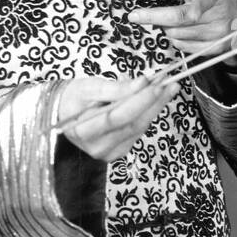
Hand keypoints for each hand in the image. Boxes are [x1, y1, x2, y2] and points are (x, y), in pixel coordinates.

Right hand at [53, 75, 178, 162]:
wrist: (64, 113)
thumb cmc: (75, 98)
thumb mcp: (90, 86)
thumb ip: (116, 87)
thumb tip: (143, 83)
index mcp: (83, 130)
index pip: (117, 116)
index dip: (139, 101)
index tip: (157, 85)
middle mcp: (96, 146)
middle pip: (132, 124)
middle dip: (154, 103)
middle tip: (171, 84)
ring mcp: (108, 153)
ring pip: (139, 129)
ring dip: (156, 107)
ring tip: (169, 88)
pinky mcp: (118, 152)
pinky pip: (138, 132)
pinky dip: (149, 115)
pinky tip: (157, 101)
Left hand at [128, 0, 236, 68]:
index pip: (186, 11)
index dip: (159, 15)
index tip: (135, 15)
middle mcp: (218, 17)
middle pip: (176, 26)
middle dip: (160, 20)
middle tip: (162, 13)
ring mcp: (219, 35)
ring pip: (177, 38)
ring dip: (169, 30)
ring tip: (179, 20)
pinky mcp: (217, 48)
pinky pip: (184, 48)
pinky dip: (178, 39)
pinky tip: (185, 30)